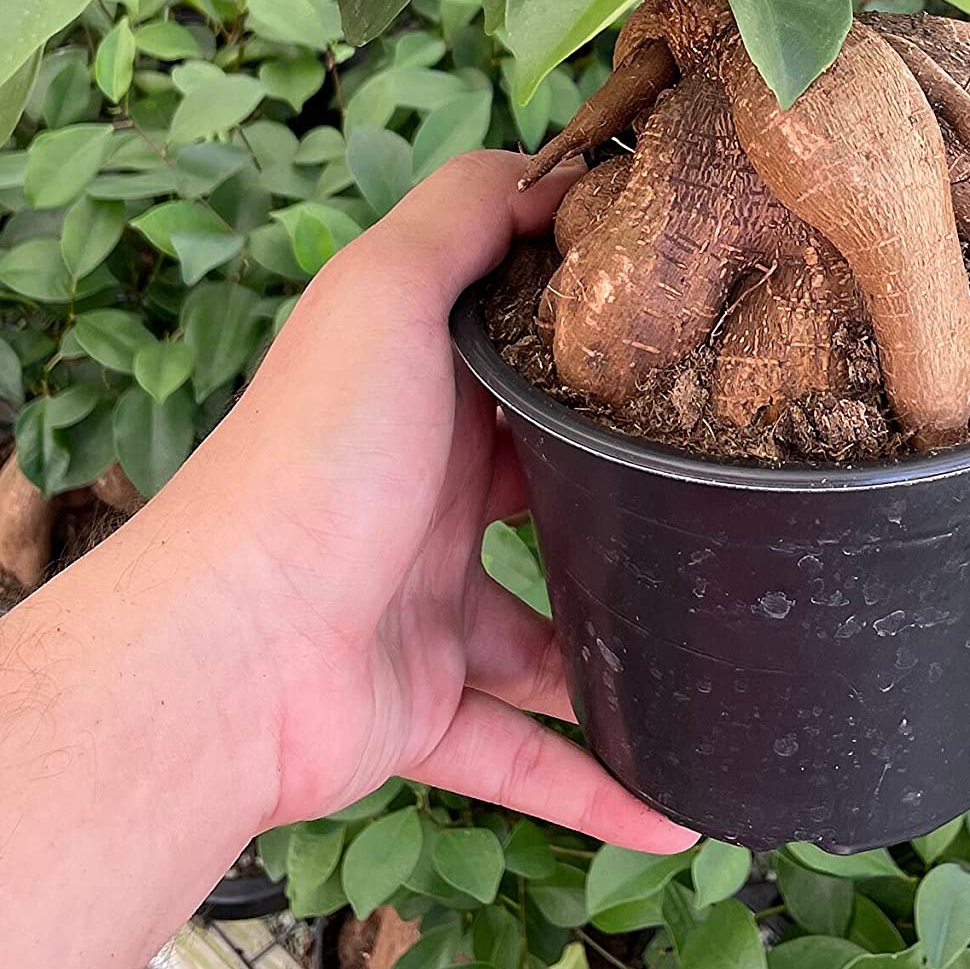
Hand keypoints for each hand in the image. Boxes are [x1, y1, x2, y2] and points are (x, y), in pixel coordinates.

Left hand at [145, 149, 695, 851]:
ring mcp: (424, 607)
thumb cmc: (314, 460)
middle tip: (743, 496)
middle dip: (632, 495)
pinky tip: (682, 805)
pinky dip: (599, 788)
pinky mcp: (423, 711)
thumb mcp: (384, 295)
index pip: (521, 352)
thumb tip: (555, 163)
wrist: (226, 652)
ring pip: (551, 631)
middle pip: (549, 490)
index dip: (601, 340)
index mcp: (418, 391)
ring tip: (737, 650)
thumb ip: (462, 215)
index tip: (713, 335)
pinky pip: (527, 757)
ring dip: (630, 648)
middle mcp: (424, 493)